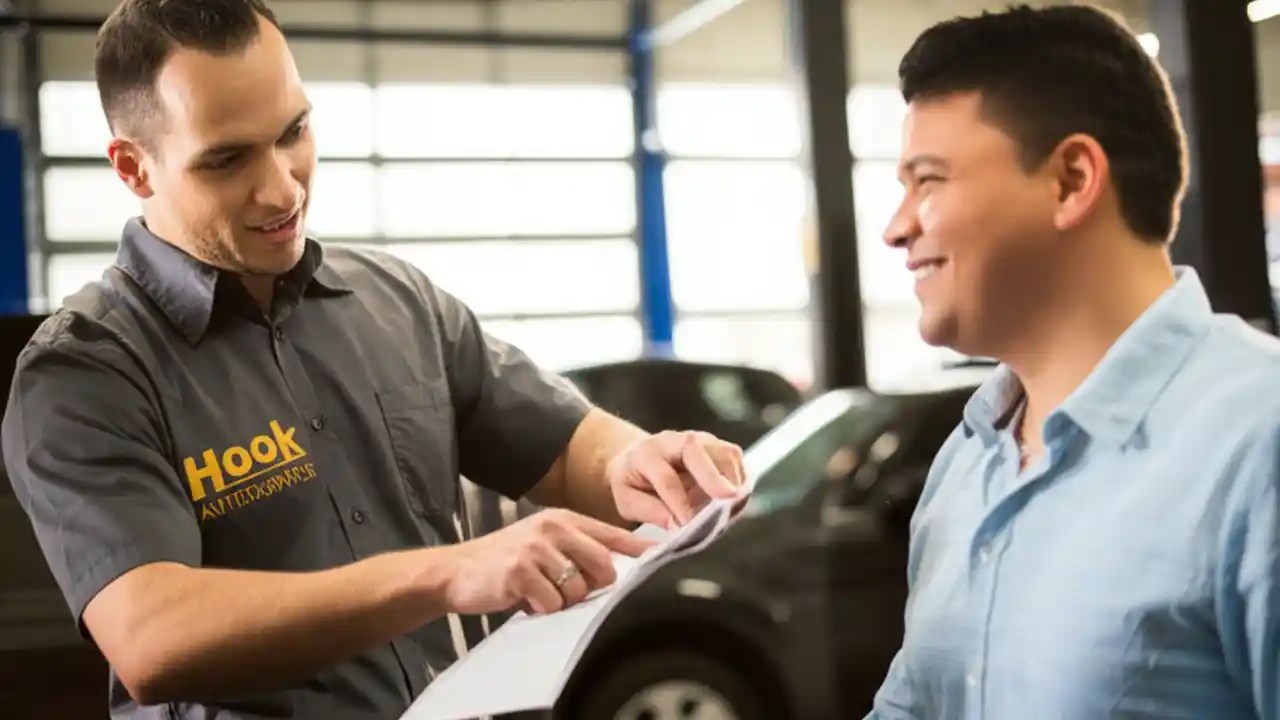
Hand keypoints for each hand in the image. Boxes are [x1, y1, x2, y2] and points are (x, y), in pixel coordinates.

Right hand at [440, 509, 652, 615]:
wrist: (458, 570)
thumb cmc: (507, 560)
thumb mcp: (544, 542)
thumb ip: (578, 548)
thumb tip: (618, 567)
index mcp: (563, 519)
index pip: (612, 534)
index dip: (639, 548)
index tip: (662, 555)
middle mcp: (553, 528)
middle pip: (603, 565)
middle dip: (593, 585)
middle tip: (566, 587)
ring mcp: (536, 549)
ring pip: (579, 588)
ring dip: (563, 600)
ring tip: (541, 591)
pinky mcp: (521, 572)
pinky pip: (553, 603)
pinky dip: (543, 608)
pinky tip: (526, 599)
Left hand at [606, 430, 746, 529]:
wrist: (640, 461)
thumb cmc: (633, 484)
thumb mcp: (625, 501)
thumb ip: (648, 511)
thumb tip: (676, 525)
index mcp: (645, 454)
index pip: (666, 478)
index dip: (679, 502)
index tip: (688, 525)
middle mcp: (675, 440)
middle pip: (697, 450)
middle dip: (714, 477)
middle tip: (728, 501)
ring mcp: (700, 440)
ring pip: (724, 453)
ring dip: (732, 483)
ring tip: (729, 513)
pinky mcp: (719, 447)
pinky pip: (736, 462)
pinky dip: (740, 484)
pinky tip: (733, 506)